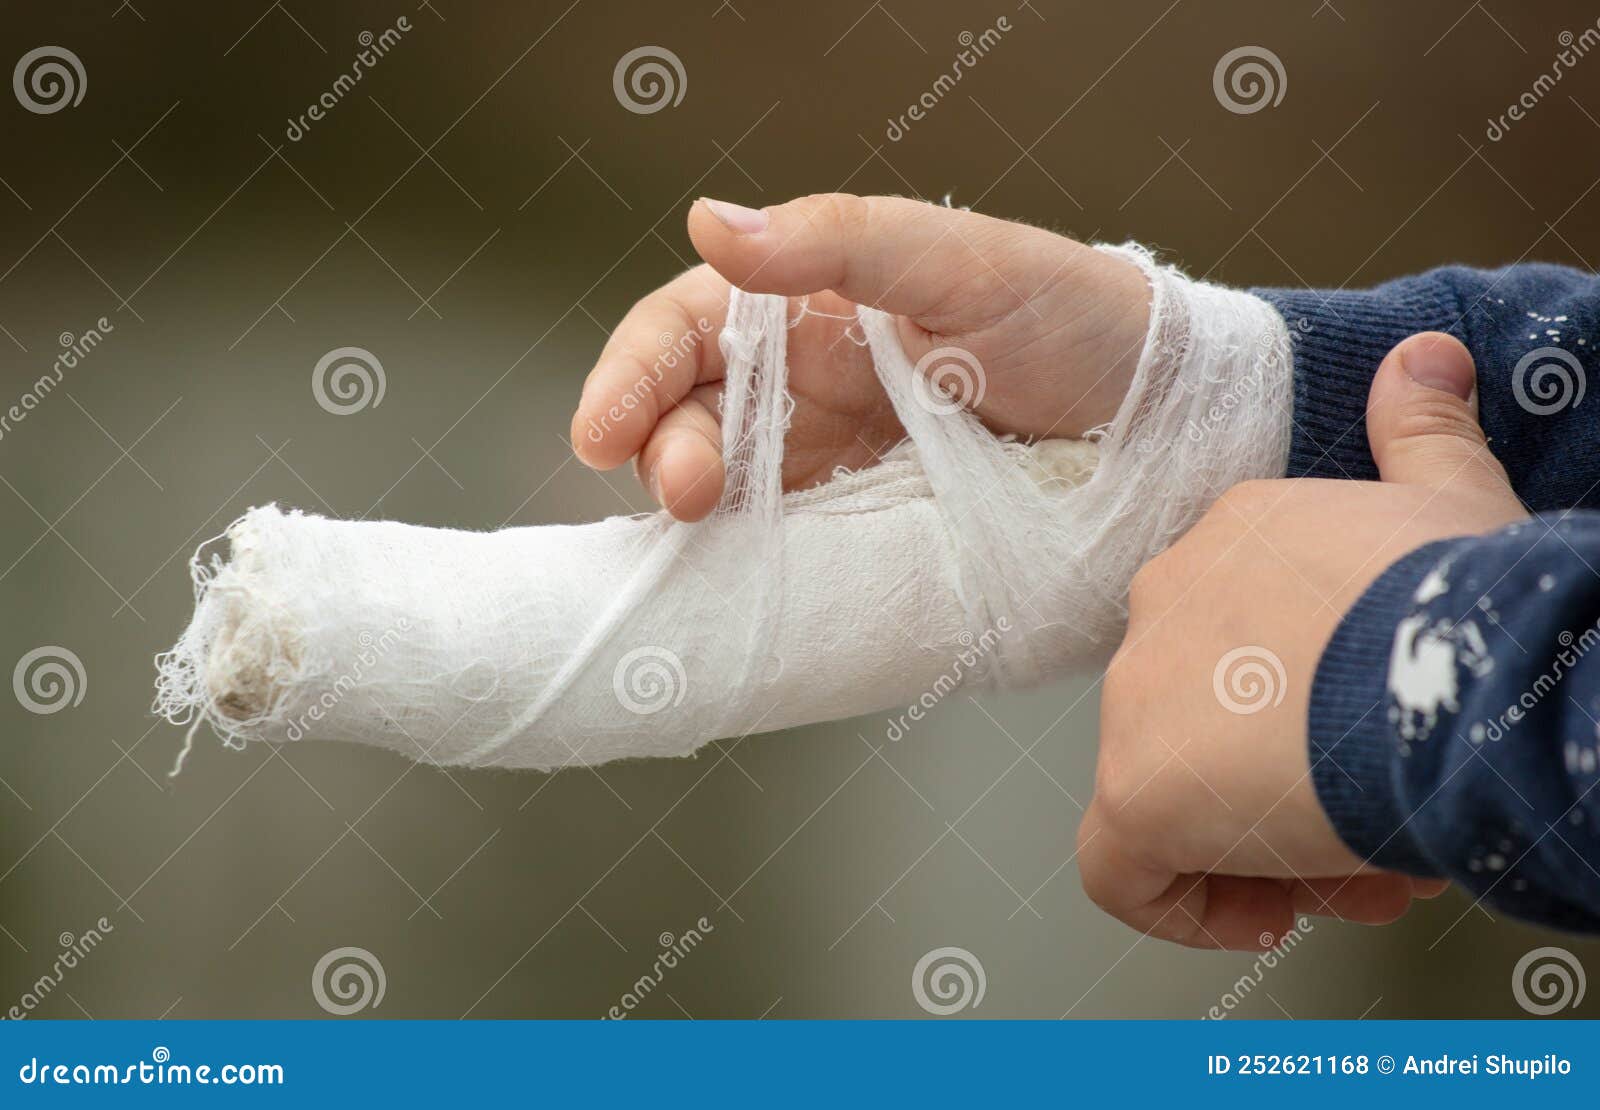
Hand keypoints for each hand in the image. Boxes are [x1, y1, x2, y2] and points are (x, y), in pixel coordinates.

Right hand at [571, 193, 1150, 519]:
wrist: (1163, 423)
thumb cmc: (1076, 318)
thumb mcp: (966, 261)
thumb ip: (841, 242)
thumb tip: (709, 224)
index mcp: (815, 309)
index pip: (690, 332)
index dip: (632, 376)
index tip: (602, 432)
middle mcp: (809, 388)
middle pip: (690, 421)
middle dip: (664, 457)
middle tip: (689, 499)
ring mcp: (836, 466)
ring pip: (726, 496)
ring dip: (698, 525)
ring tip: (706, 547)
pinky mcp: (866, 534)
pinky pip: (787, 551)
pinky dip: (751, 572)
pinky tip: (740, 590)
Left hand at [1080, 332, 1527, 948]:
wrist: (1456, 667)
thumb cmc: (1466, 599)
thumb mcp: (1452, 497)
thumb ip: (1423, 428)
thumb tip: (1422, 357)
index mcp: (1232, 539)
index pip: (1238, 636)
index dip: (1303, 706)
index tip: (1365, 745)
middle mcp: (1166, 604)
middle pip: (1204, 718)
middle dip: (1281, 780)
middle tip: (1365, 824)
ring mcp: (1139, 693)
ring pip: (1172, 792)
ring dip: (1258, 843)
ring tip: (1351, 871)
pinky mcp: (1135, 788)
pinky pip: (1121, 867)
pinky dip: (1185, 901)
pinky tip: (1262, 916)